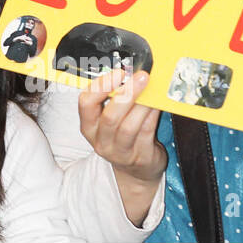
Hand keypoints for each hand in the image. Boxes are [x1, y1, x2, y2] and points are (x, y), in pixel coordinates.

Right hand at [79, 69, 165, 225]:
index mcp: (88, 126)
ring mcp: (120, 152)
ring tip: (150, 88)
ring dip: (141, 104)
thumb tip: (129, 72)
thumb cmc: (122, 136)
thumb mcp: (109, 120)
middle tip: (140, 77)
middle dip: (126, 93)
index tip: (118, 73)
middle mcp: (101, 141)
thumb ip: (113, 99)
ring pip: (129, 126)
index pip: (86, 104)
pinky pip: (146, 133)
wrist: (136, 170)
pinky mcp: (140, 157)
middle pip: (110, 117)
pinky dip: (151, 115)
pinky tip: (156, 103)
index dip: (101, 86)